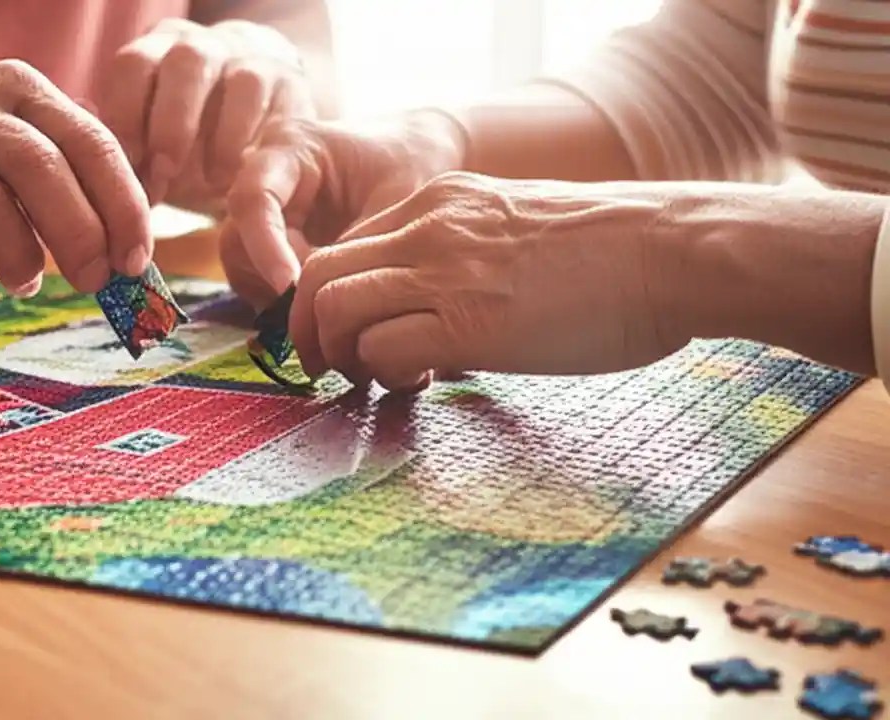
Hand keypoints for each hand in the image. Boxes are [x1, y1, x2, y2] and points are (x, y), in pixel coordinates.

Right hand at [0, 60, 150, 295]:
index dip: (123, 206)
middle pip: (44, 164)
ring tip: (27, 284)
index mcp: (25, 91)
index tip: (136, 262)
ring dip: (17, 251)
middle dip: (78, 232)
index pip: (94, 143)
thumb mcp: (23, 195)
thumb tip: (134, 262)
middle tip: (93, 283)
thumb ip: (75, 208)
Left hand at [98, 19, 314, 211]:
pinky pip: (254, 91)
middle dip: (161, 121)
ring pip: (207, 66)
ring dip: (201, 126)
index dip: (124, 117)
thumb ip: (122, 148)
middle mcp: (191, 46)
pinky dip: (238, 136)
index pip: (130, 67)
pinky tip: (231, 177)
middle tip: (162, 174)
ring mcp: (237, 55)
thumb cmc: (196, 142)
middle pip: (166, 61)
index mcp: (153, 57)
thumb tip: (74, 155)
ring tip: (202, 180)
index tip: (124, 169)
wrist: (267, 121)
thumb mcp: (157, 149)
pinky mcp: (280, 76)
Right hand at [219, 111, 466, 308]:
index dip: (265, 247)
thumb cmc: (410, 164)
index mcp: (291, 148)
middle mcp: (265, 177)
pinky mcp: (269, 241)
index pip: (254, 198)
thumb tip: (327, 292)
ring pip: (241, 265)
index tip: (292, 287)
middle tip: (320, 303)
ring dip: (276, 293)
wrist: (416, 157)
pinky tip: (322, 302)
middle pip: (237, 239)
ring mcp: (263, 211)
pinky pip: (258, 279)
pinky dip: (283, 299)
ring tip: (327, 301)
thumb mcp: (397, 197)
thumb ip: (359, 241)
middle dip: (271, 278)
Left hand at [289, 173, 677, 390]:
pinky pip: (383, 350)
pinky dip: (383, 374)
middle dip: (308, 328)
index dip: (334, 297)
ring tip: (369, 380)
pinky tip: (419, 384)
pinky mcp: (469, 326)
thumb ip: (469, 251)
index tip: (348, 333)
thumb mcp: (521, 225)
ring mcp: (446, 274)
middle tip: (328, 367)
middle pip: (320, 275)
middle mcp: (431, 228)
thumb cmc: (617, 250)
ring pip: (336, 309)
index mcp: (442, 201)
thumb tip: (444, 307)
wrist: (674, 252)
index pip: (348, 246)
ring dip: (338, 355)